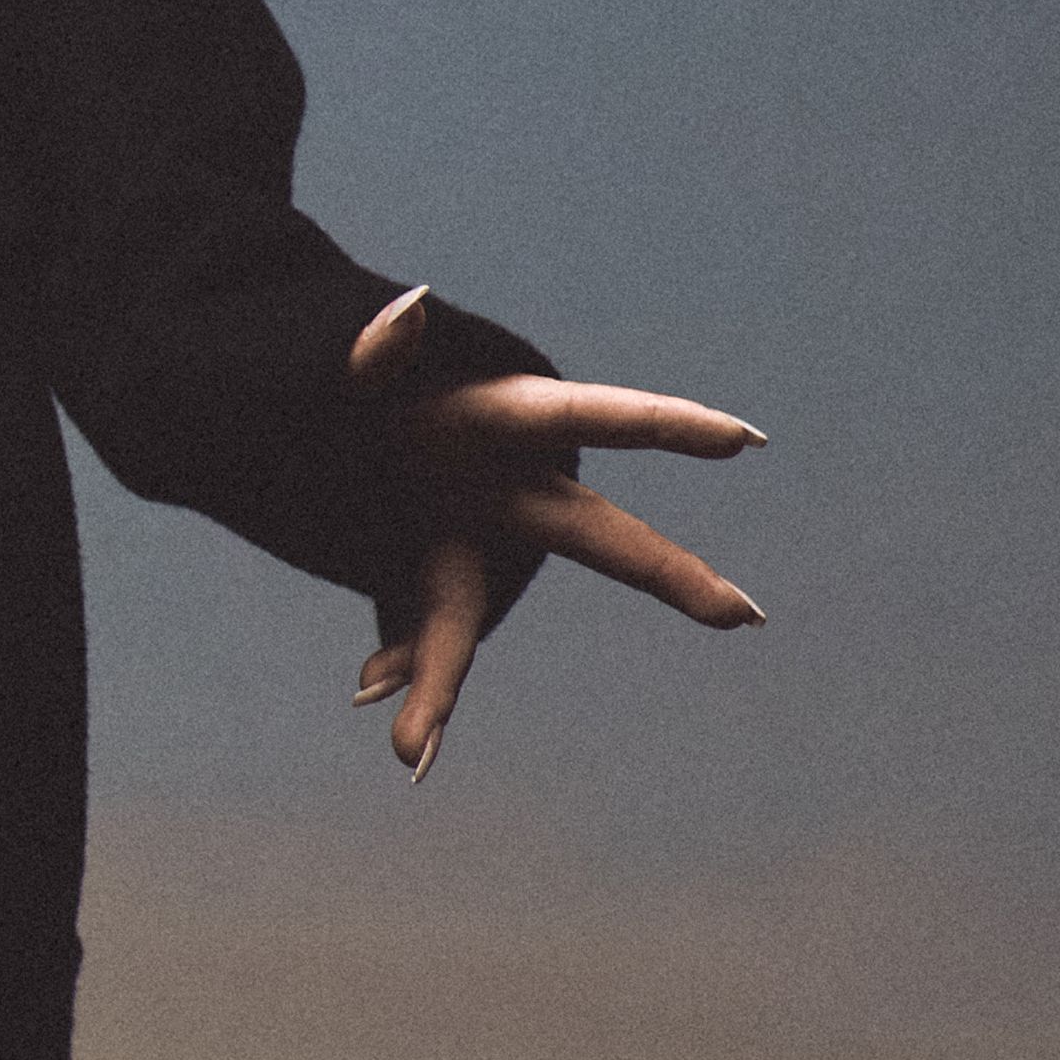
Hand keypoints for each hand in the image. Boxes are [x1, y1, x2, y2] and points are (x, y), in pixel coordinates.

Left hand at [344, 286, 765, 782]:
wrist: (312, 410)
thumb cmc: (365, 377)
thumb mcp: (368, 358)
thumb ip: (380, 344)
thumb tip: (405, 310)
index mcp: (507, 418)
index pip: (602, 415)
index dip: (670, 424)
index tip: (745, 441)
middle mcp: (506, 489)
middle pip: (597, 535)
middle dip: (671, 575)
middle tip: (747, 614)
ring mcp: (465, 538)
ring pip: (463, 618)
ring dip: (440, 681)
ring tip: (416, 749)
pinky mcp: (416, 578)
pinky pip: (414, 635)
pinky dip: (396, 674)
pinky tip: (390, 721)